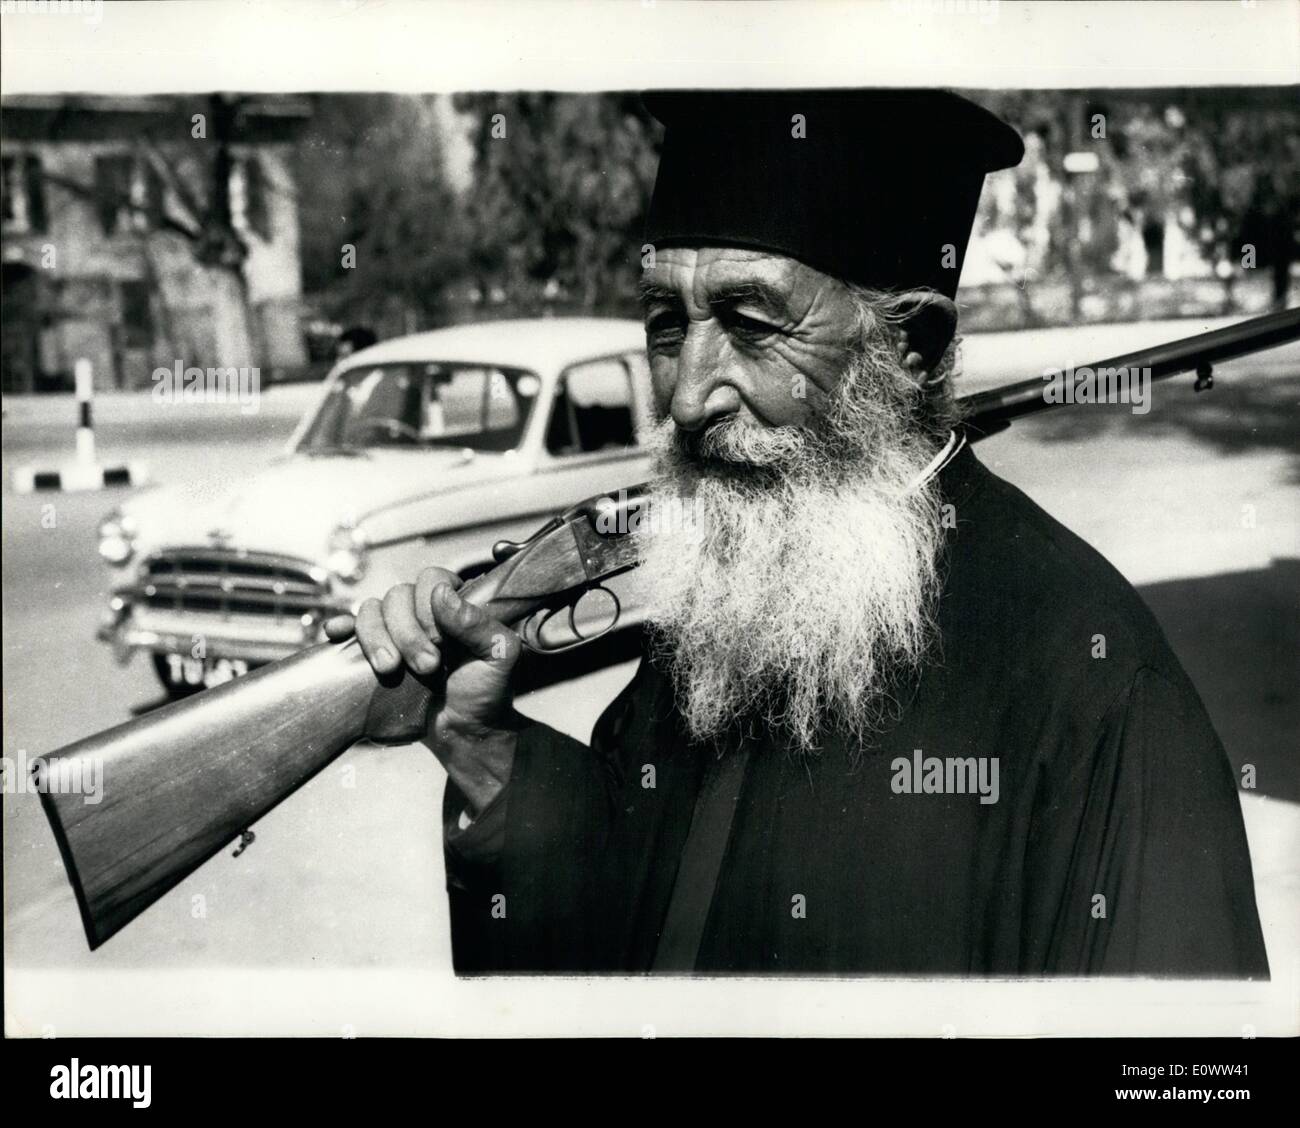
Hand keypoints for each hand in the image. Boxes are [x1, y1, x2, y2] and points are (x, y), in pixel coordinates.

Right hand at [324, 567, 522, 814]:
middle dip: (407, 633)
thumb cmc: (486, 691)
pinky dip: (341, 626)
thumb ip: (477, 623)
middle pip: (397, 596)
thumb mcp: (499, 655)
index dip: (429, 608)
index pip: (431, 579)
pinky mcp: (374, 650)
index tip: (442, 643)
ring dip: (376, 638)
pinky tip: (337, 635)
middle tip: (427, 666)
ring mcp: (395, 630)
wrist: (463, 731)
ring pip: (370, 610)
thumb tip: (441, 594)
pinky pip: (348, 627)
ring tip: (390, 670)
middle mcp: (422, 611)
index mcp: (454, 603)